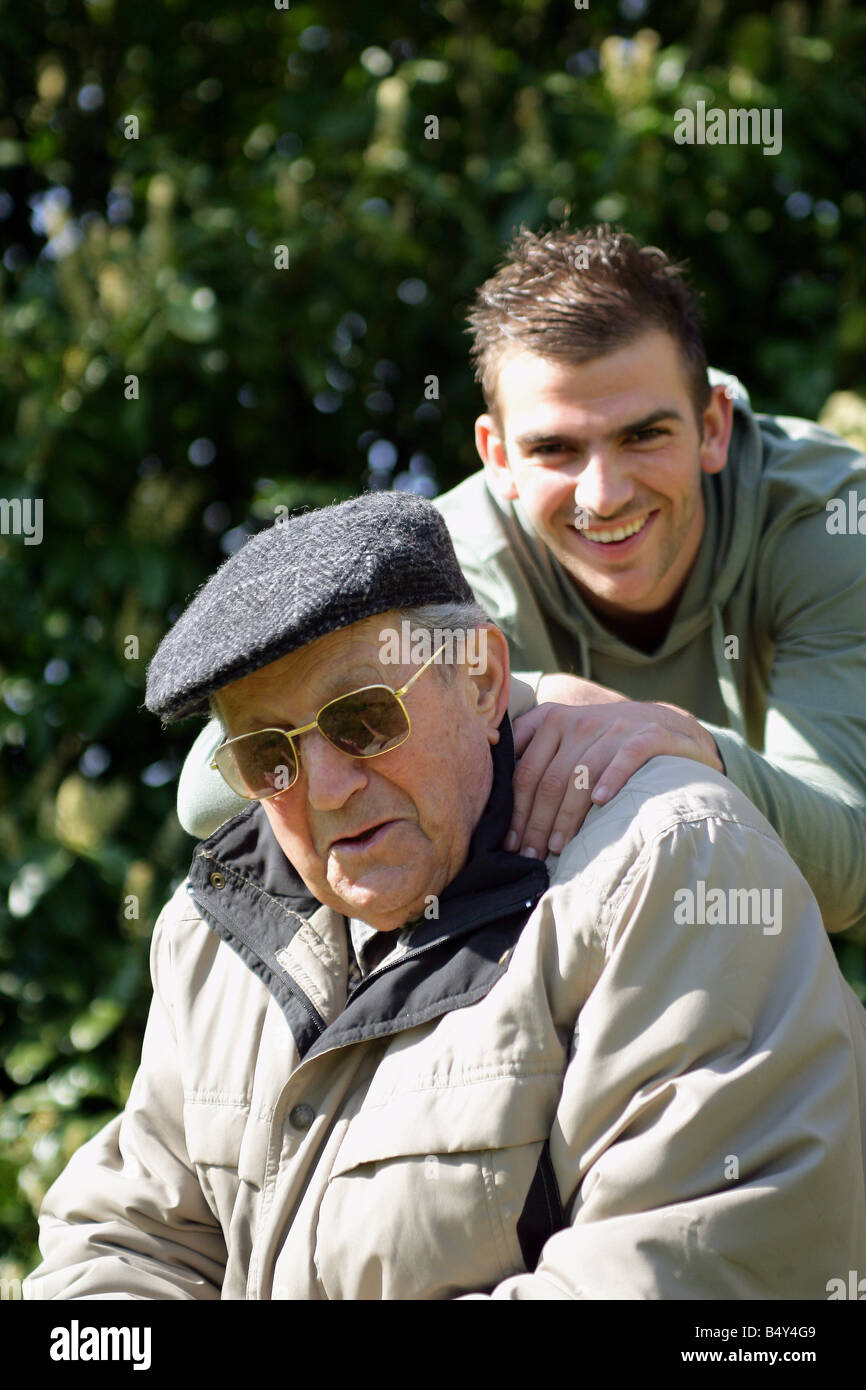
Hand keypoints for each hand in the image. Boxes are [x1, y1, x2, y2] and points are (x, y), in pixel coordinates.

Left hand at [506, 695, 723, 857]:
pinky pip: (626, 758)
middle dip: (536, 822)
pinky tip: (601, 802)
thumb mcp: (566, 733)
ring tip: (556, 846)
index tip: (510, 842)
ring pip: (582, 775)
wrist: (666, 724)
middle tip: (530, 854)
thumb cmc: (605, 740)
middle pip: (550, 779)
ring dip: (567, 815)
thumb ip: (532, 751)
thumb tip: (497, 798)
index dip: (516, 810)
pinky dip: (612, 778)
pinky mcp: (648, 736)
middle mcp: (580, 721)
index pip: (525, 771)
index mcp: (552, 720)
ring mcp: (615, 727)